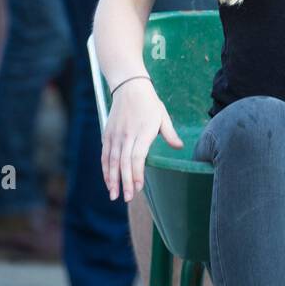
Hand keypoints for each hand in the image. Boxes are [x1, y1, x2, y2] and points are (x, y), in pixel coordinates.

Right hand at [101, 77, 182, 201]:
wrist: (129, 87)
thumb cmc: (149, 103)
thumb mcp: (163, 117)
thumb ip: (170, 134)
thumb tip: (179, 147)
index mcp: (142, 132)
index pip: (137, 157)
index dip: (137, 173)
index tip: (137, 187)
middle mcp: (127, 135)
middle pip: (124, 162)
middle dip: (125, 182)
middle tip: (127, 198)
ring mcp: (115, 135)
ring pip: (112, 161)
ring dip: (112, 179)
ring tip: (114, 195)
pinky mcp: (107, 134)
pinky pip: (105, 155)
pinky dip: (106, 169)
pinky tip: (108, 181)